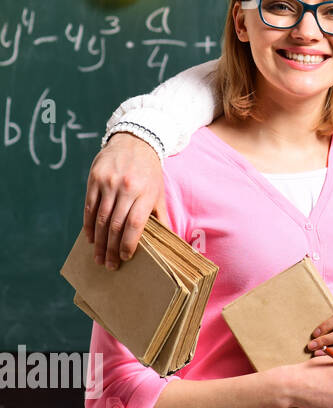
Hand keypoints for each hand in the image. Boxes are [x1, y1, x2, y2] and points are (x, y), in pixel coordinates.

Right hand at [83, 132, 168, 268]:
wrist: (135, 141)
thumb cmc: (149, 172)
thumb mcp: (159, 191)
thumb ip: (160, 216)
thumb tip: (168, 241)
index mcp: (145, 193)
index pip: (135, 224)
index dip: (128, 243)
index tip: (125, 258)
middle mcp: (126, 188)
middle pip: (115, 224)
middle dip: (111, 248)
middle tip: (109, 265)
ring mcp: (108, 183)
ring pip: (100, 218)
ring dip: (98, 241)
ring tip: (98, 257)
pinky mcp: (94, 179)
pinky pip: (89, 207)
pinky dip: (88, 225)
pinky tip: (90, 238)